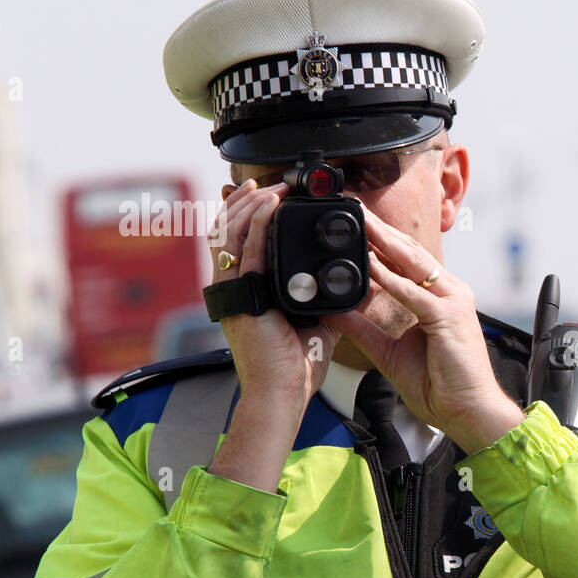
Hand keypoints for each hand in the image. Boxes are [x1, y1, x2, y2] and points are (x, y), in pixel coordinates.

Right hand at [208, 179, 340, 409]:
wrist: (283, 393)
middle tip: (272, 184)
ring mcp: (232, 290)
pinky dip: (255, 221)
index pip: (237, 241)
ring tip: (272, 187)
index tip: (270, 195)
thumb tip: (349, 281)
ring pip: (229, 231)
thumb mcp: (312, 321)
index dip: (248, 214)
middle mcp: (232, 287)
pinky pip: (244, 248)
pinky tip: (268, 204)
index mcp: (245, 291)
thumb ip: (322, 297)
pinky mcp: (240, 295)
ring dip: (251, 204)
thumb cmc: (295, 366)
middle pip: (227, 228)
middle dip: (248, 201)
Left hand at [322, 206, 524, 452]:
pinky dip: (391, 279)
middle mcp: (450, 293)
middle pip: (410, 253)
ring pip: (414, 264)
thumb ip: (361, 327)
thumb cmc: (441, 385)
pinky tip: (371, 265)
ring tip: (359, 224)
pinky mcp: (450, 318)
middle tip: (353, 209)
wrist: (468, 412)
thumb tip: (332, 309)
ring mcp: (453, 302)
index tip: (353, 226)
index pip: (406, 261)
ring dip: (384, 243)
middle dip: (380, 231)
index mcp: (439, 298)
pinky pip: (415, 294)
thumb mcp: (388, 351)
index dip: (380, 242)